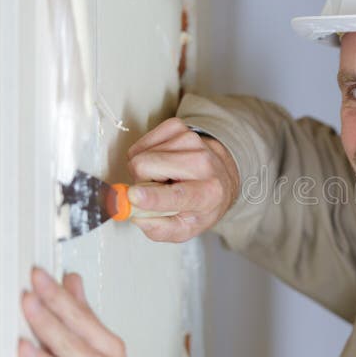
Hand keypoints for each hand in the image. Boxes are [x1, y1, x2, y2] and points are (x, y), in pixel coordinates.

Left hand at [18, 267, 171, 356]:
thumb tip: (72, 282)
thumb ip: (85, 315)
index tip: (40, 280)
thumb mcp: (107, 349)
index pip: (82, 318)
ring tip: (22, 348)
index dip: (60, 298)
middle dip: (49, 321)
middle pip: (74, 343)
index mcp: (110, 349)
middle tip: (28, 301)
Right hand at [126, 117, 239, 241]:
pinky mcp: (178, 127)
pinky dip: (146, 154)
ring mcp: (191, 140)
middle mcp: (202, 163)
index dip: (152, 196)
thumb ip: (160, 229)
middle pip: (147, 165)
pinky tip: (163, 162)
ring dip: (146, 169)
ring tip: (164, 176)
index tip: (134, 196)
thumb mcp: (186, 228)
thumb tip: (135, 215)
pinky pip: (142, 142)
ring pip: (140, 154)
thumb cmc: (201, 204)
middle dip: (141, 181)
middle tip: (157, 188)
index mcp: (208, 193)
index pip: (177, 194)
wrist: (221, 176)